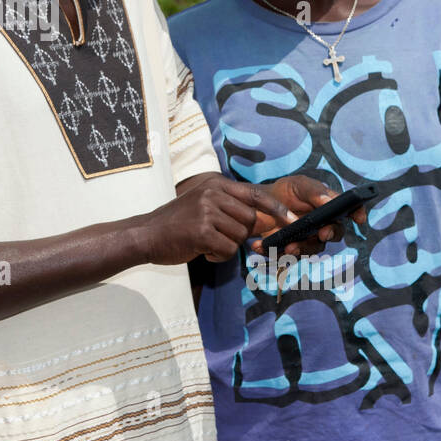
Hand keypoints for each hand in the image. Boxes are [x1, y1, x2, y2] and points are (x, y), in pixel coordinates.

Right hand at [135, 174, 299, 265]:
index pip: (255, 195)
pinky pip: (228, 250)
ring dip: (227, 246)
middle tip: (220, 237)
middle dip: (241, 234)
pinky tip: (203, 251)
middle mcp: (212, 194)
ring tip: (206, 243)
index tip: (293, 221)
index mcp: (215, 185)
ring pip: (240, 237)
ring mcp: (206, 212)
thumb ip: (230, 208)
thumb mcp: (203, 205)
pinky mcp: (202, 232)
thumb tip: (265, 221)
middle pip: (251, 220)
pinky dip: (218, 256)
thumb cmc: (178, 223)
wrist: (146, 234)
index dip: (277, 209)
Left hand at [250, 174, 364, 256]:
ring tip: (288, 246)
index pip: (349, 211)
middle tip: (322, 233)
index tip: (359, 218)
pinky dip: (274, 252)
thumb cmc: (288, 192)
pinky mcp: (292, 249)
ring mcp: (309, 240)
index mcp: (330, 207)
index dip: (357, 213)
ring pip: (312, 249)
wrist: (262, 204)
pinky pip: (287, 256)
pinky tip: (259, 246)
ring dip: (301, 248)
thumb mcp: (299, 184)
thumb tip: (328, 201)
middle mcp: (324, 226)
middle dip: (330, 234)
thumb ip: (314, 191)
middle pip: (334, 233)